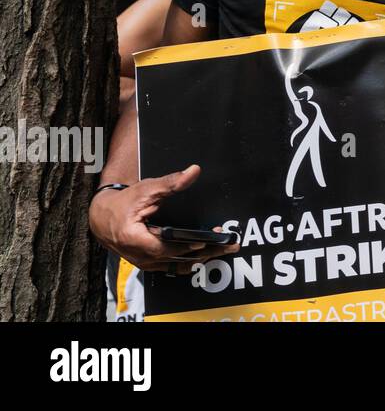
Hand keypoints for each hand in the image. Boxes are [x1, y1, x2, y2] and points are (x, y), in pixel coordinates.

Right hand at [89, 165, 239, 271]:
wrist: (102, 218)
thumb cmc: (123, 203)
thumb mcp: (145, 190)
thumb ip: (171, 183)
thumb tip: (193, 171)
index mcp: (134, 239)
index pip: (163, 247)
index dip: (184, 246)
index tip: (203, 241)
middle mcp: (140, 256)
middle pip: (176, 258)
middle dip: (205, 252)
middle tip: (228, 247)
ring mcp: (145, 262)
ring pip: (177, 264)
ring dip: (202, 258)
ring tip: (224, 250)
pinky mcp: (149, 263)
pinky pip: (173, 266)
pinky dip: (191, 260)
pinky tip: (208, 255)